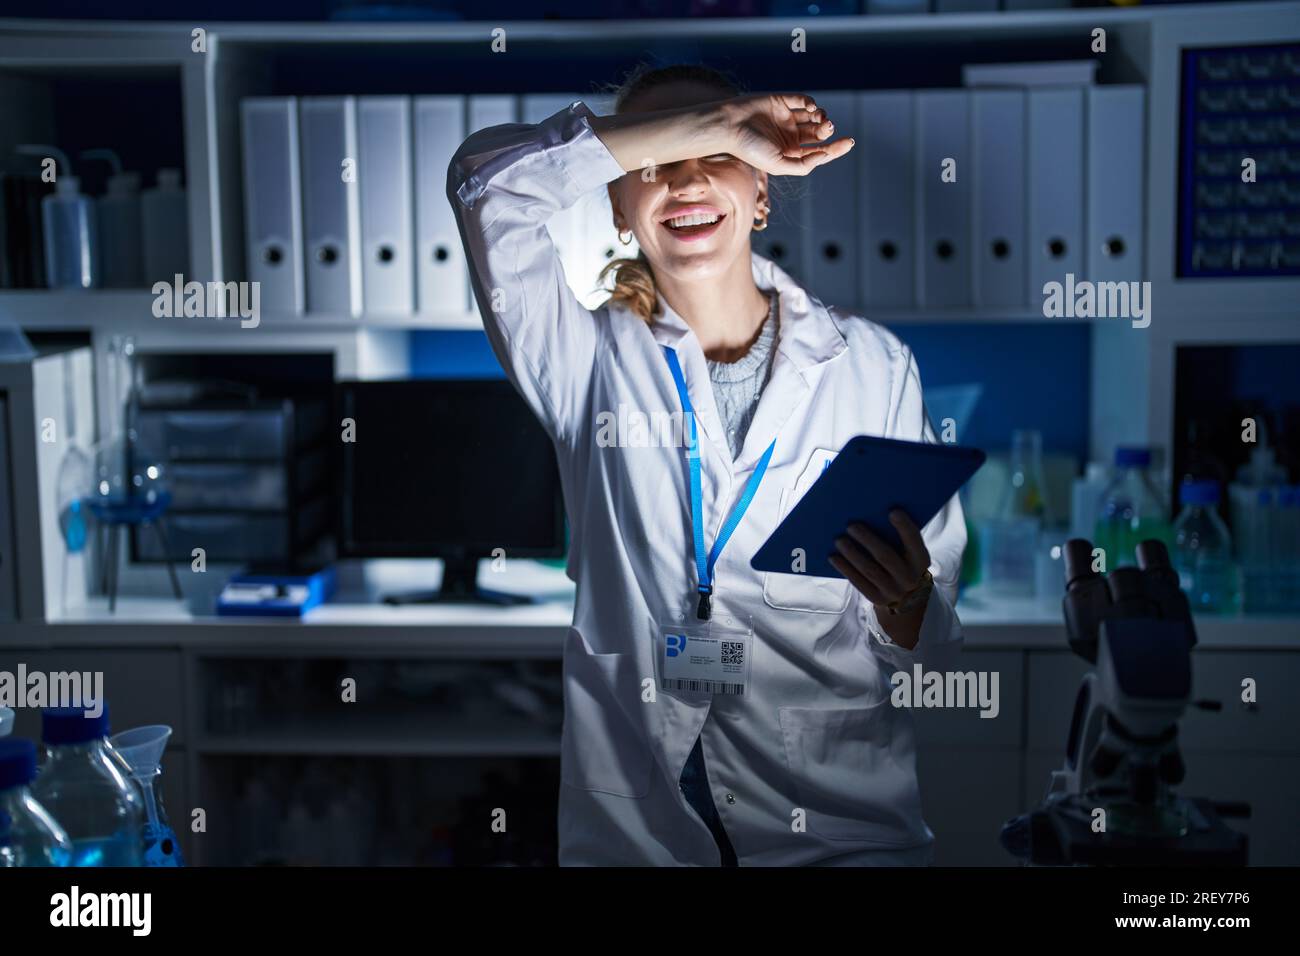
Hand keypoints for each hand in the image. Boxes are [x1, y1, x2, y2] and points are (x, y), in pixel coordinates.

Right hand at [719, 93, 854, 176]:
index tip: (849, 142)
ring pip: (814, 116)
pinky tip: (811, 108)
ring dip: (821, 117)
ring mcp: (787, 118)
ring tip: (820, 118)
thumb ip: (802, 165)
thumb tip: (824, 156)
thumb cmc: (750, 149)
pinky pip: (803, 100)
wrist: (729, 125)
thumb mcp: (778, 165)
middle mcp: (791, 136)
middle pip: (819, 133)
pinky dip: (810, 103)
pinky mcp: (782, 101)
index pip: (819, 151)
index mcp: (790, 153)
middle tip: (827, 128)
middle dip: (827, 130)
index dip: (835, 148)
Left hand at [829, 509, 931, 612]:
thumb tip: (873, 514)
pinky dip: (845, 568)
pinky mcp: (877, 599)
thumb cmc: (903, 562)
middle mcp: (909, 577)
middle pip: (886, 556)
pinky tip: (833, 557)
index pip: (914, 542)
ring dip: (852, 553)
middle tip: (851, 525)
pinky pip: (859, 582)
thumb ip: (899, 538)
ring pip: (870, 570)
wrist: (906, 598)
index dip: (904, 527)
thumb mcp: (909, 553)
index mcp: (920, 560)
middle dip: (868, 539)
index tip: (892, 511)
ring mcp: (893, 591)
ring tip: (839, 540)